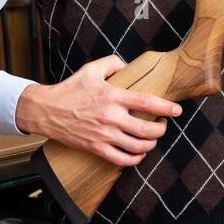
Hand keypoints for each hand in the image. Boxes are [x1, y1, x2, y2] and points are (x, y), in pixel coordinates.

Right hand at [15, 54, 182, 165]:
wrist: (46, 110)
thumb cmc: (70, 89)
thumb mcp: (91, 69)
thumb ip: (113, 63)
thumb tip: (128, 65)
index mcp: (111, 96)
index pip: (146, 103)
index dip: (165, 108)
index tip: (177, 110)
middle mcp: (110, 117)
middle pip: (146, 130)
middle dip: (161, 130)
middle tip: (163, 125)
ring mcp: (103, 135)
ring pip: (137, 146)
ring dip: (150, 144)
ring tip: (152, 138)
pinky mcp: (95, 148)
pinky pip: (121, 159)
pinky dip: (135, 159)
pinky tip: (138, 154)